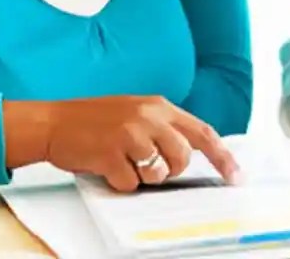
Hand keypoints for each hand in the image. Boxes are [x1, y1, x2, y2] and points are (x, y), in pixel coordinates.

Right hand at [9, 95, 240, 191]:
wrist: (52, 122)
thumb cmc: (93, 120)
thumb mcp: (135, 111)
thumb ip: (162, 126)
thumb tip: (189, 154)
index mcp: (158, 105)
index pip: (202, 132)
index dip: (223, 157)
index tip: (236, 176)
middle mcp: (148, 117)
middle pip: (183, 158)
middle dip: (170, 170)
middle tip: (147, 165)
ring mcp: (129, 135)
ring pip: (159, 173)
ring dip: (143, 177)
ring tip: (122, 161)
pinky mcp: (110, 154)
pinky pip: (130, 184)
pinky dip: (119, 182)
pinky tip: (106, 166)